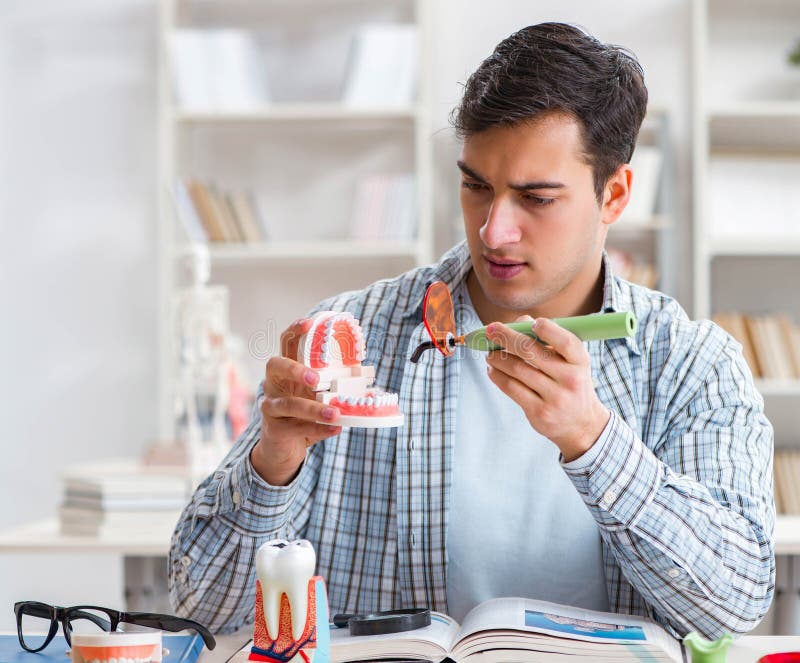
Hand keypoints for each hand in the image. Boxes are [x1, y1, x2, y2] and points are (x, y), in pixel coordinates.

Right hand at [250, 318, 341, 485]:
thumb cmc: (305, 414)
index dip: (296, 330)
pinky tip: (335, 429)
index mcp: (288, 370)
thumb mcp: (320, 396)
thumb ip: (337, 385)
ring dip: (312, 407)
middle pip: (275, 365)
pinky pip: (295, 427)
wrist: (286, 448)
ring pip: (286, 403)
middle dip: (295, 369)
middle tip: (316, 378)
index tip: (310, 323)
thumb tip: (367, 381)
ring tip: (334, 412)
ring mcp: (271, 405)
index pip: (287, 343)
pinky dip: (317, 428)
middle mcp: (275, 383)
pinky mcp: (274, 428)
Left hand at [484, 316, 609, 461]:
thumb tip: (519, 322)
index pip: (566, 342)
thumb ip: (549, 341)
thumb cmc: (570, 383)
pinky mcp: (539, 412)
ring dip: (498, 358)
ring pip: (517, 369)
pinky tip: (492, 370)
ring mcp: (555, 398)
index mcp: (580, 362)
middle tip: (491, 330)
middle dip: (507, 337)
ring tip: (490, 353)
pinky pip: (511, 388)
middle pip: (531, 351)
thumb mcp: (571, 362)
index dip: (548, 330)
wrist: (581, 424)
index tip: (531, 322)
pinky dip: (497, 376)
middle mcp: (570, 379)